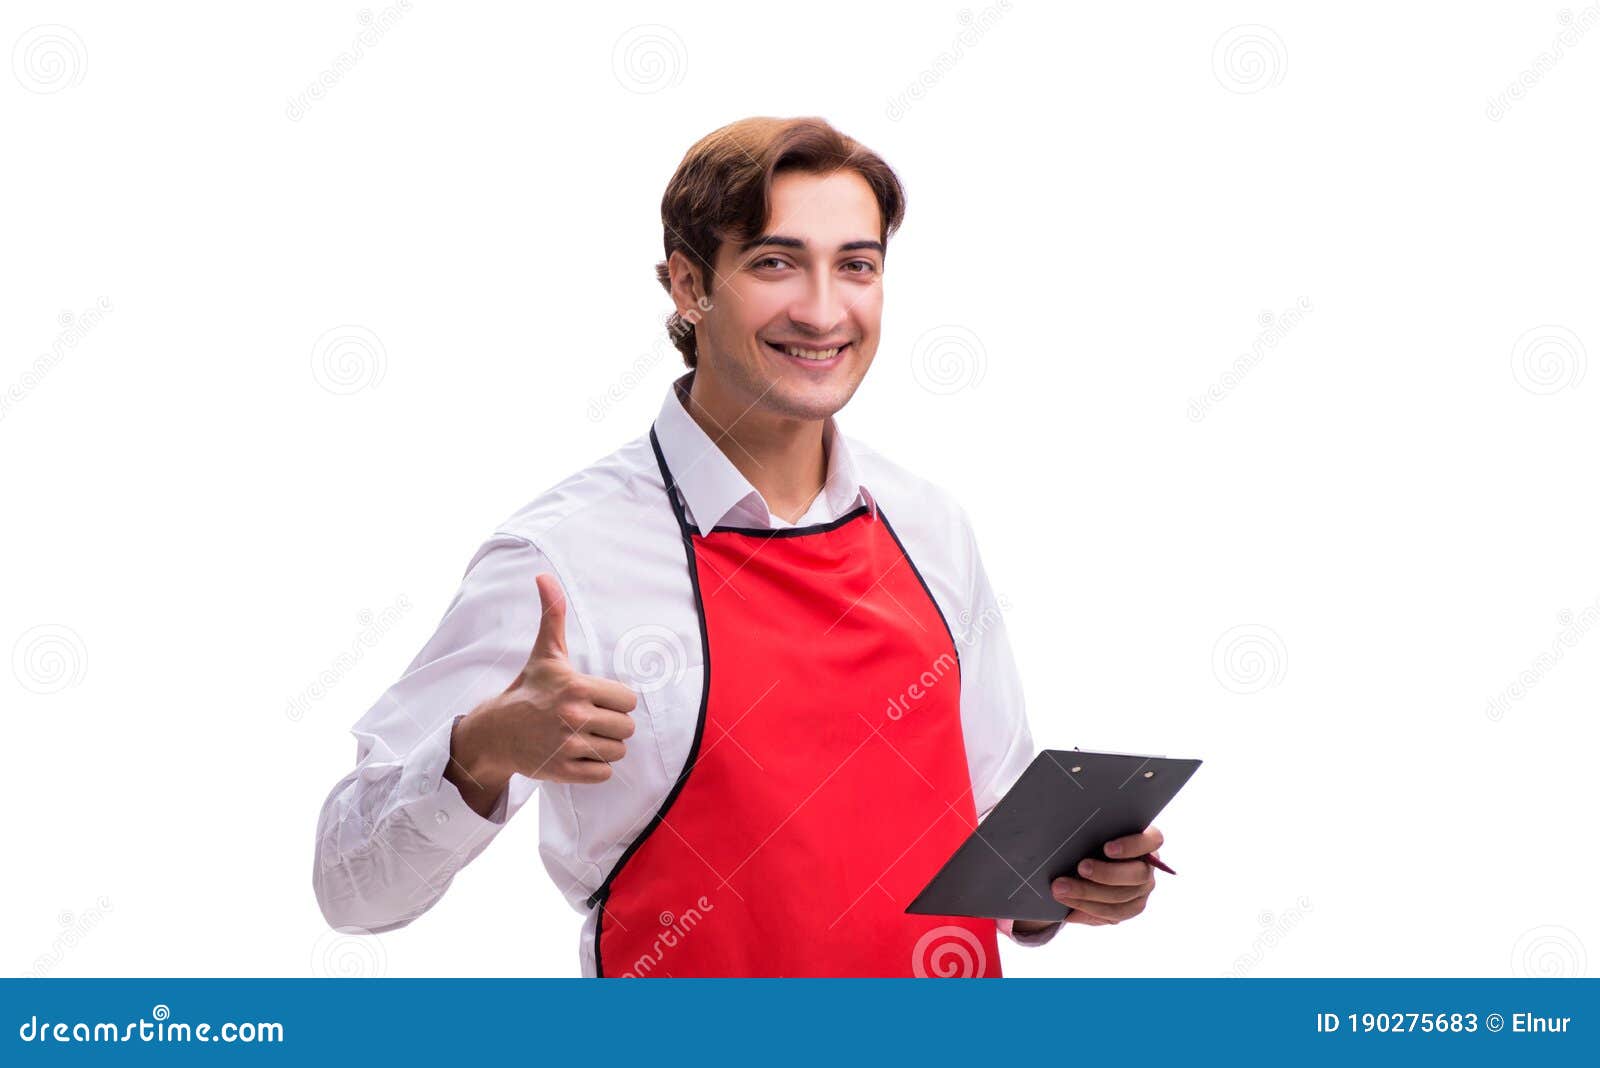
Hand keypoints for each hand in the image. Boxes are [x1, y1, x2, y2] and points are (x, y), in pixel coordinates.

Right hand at [447, 574, 637, 808]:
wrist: (496, 733)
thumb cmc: (528, 690)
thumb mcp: (545, 653)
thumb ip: (552, 615)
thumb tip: (544, 576)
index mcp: (576, 687)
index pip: (628, 700)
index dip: (616, 701)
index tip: (596, 699)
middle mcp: (573, 717)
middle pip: (626, 728)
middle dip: (612, 725)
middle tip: (589, 720)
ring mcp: (568, 747)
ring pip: (617, 752)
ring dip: (605, 747)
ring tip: (583, 737)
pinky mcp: (563, 772)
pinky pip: (603, 774)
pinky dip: (595, 768)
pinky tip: (577, 754)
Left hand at [1048, 826, 1164, 926]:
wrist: (1086, 867)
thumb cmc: (1092, 843)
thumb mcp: (1095, 836)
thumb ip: (1093, 835)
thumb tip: (1074, 840)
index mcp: (1146, 842)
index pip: (1153, 840)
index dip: (1132, 845)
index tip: (1107, 848)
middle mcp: (1148, 867)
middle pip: (1137, 874)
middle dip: (1105, 873)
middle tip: (1080, 868)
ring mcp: (1141, 891)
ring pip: (1122, 897)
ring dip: (1088, 894)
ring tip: (1062, 889)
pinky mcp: (1129, 909)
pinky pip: (1112, 914)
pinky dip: (1087, 908)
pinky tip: (1068, 903)